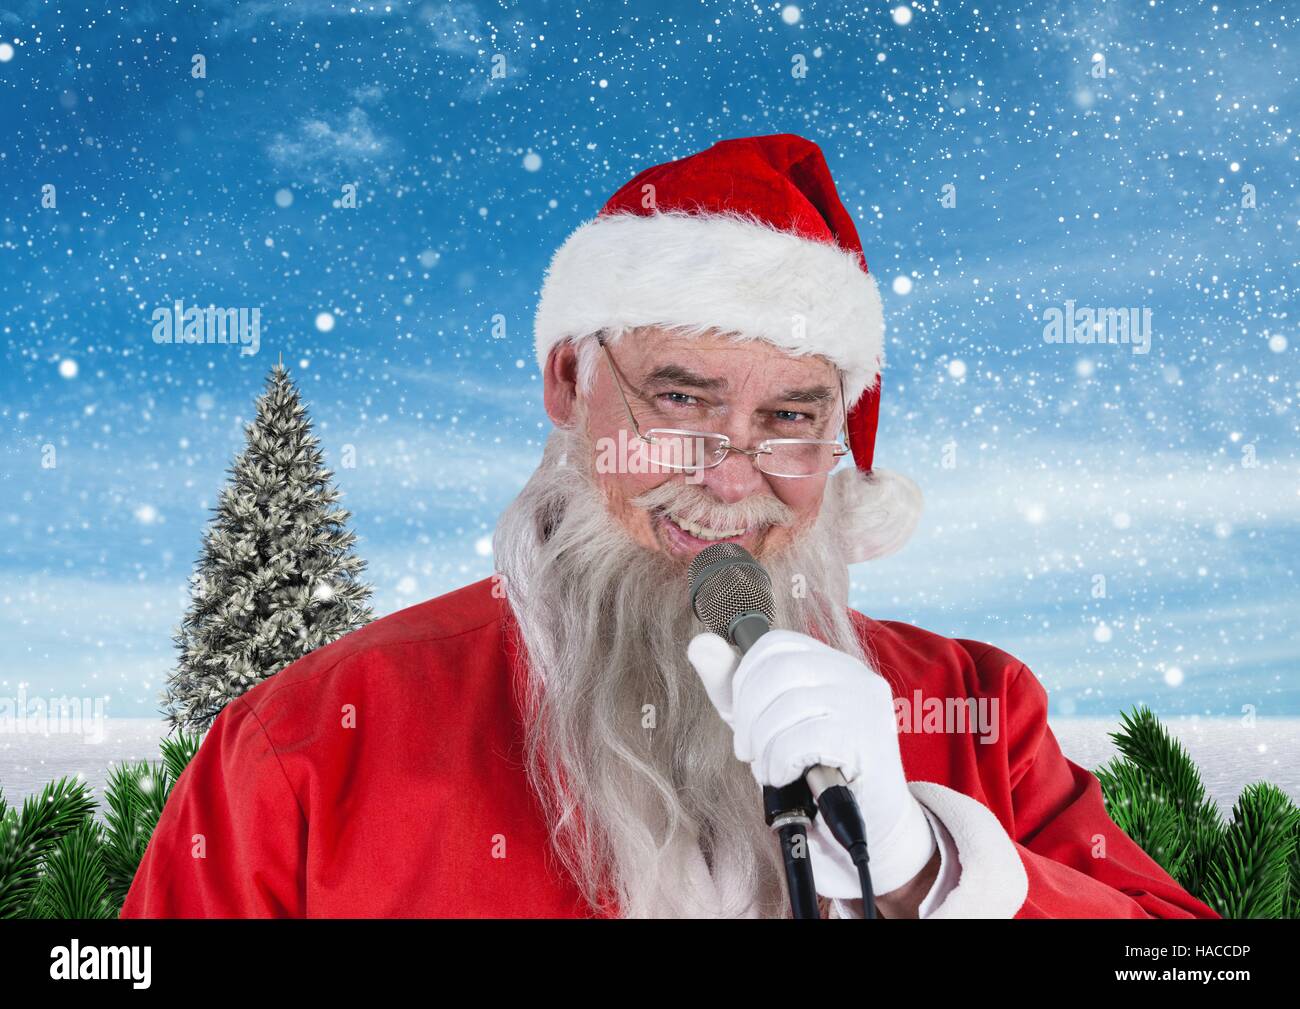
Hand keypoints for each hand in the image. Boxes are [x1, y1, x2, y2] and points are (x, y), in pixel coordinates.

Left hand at [687, 628, 935, 898]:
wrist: (865, 828)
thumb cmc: (811, 773)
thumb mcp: (761, 723)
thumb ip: (729, 685)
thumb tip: (700, 644)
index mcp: (830, 662)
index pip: (774, 644)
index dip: (745, 680)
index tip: (743, 718)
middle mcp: (853, 673)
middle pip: (777, 669)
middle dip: (749, 716)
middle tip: (749, 750)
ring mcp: (865, 704)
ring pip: (788, 705)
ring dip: (764, 747)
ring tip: (770, 771)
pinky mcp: (868, 739)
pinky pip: (803, 738)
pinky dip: (781, 762)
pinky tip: (786, 777)